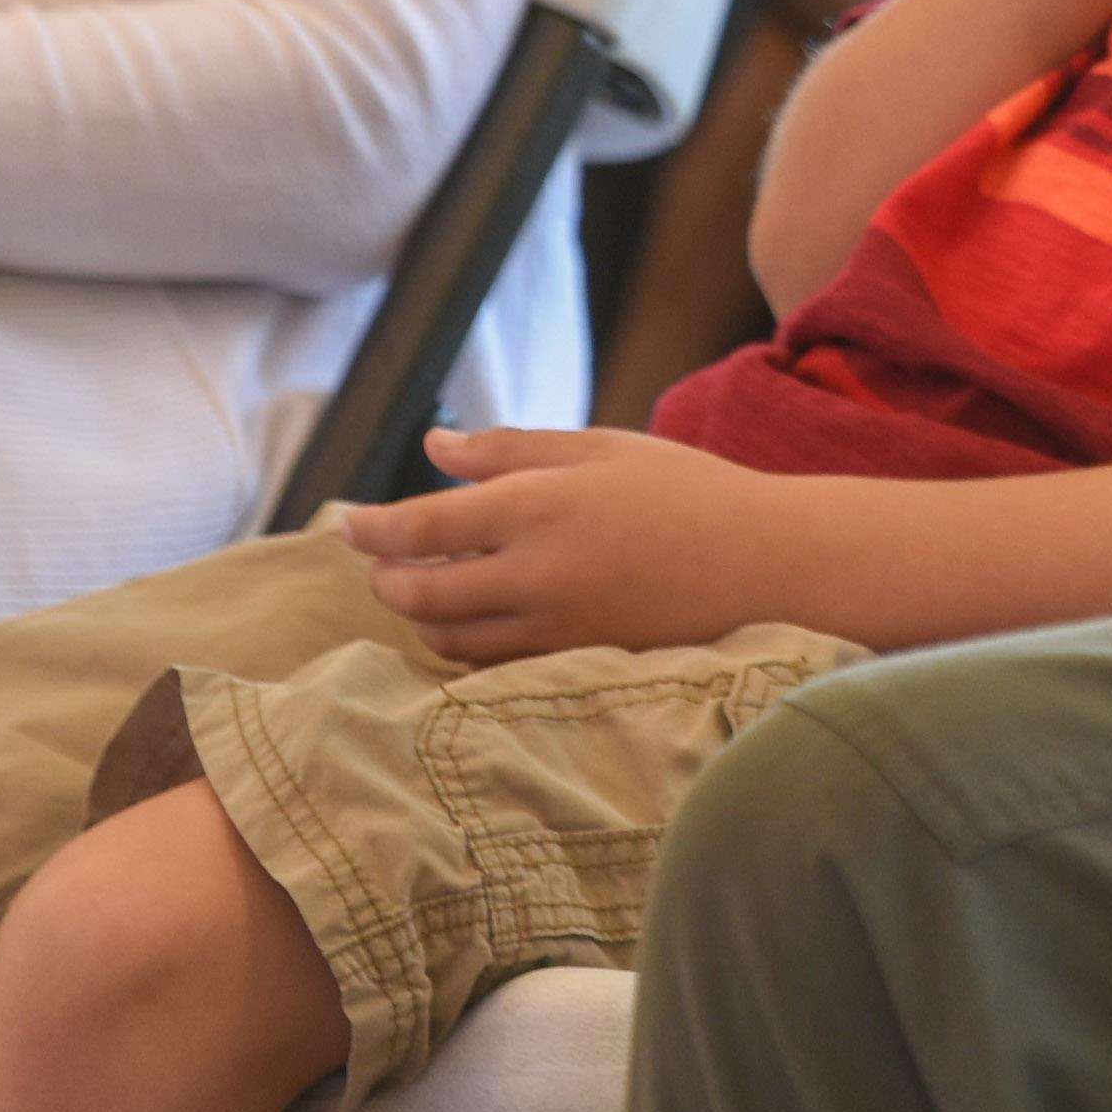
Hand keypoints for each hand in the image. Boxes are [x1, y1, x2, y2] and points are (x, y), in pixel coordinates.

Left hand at [331, 425, 779, 668]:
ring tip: (415, 589)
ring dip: (418, 614)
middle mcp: (534, 574)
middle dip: (385, 578)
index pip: (419, 528)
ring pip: (449, 636)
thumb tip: (433, 449)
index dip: (369, 529)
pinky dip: (460, 644)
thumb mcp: (600, 448)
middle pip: (420, 592)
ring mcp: (553, 628)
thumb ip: (510, 450)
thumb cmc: (687, 491)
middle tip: (375, 561)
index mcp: (537, 506)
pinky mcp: (573, 662)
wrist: (765, 567)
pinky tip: (465, 620)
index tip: (345, 523)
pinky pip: (491, 662)